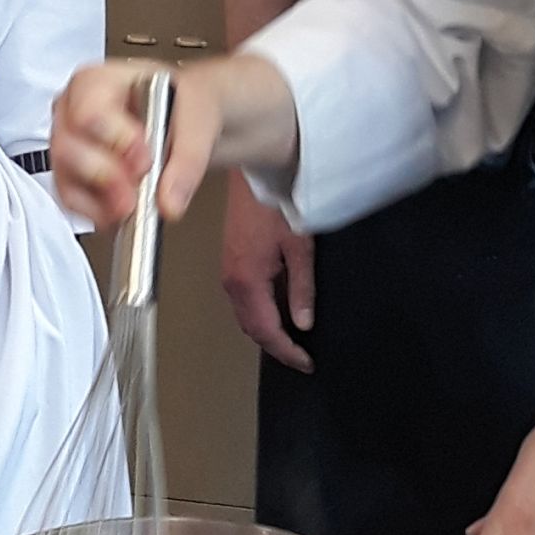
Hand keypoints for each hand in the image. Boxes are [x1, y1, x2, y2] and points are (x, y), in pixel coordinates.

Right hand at [50, 51, 299, 228]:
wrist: (186, 120)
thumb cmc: (183, 103)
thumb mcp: (198, 116)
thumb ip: (187, 158)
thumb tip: (170, 200)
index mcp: (97, 81)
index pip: (88, 111)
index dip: (115, 141)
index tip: (145, 161)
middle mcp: (73, 110)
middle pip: (69, 148)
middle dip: (106, 177)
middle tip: (138, 194)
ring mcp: (70, 143)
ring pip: (66, 178)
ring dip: (99, 201)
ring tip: (133, 208)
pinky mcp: (74, 174)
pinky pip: (71, 200)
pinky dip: (95, 213)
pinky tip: (121, 214)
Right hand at [221, 177, 315, 371]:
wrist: (255, 172)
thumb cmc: (275, 200)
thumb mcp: (299, 245)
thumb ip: (302, 287)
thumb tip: (304, 321)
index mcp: (247, 280)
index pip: (266, 330)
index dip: (287, 352)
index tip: (306, 363)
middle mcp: (232, 279)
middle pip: (252, 328)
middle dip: (276, 347)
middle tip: (301, 357)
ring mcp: (229, 270)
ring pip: (246, 315)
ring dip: (267, 330)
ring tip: (293, 340)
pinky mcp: (232, 260)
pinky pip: (244, 298)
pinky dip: (261, 312)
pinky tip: (278, 311)